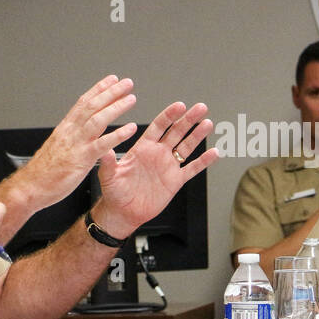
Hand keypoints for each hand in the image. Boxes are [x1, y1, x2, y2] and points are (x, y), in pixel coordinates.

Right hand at [0, 75, 137, 210]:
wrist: (30, 187)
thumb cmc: (43, 172)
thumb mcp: (57, 148)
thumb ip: (70, 138)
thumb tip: (79, 133)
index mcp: (65, 128)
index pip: (83, 103)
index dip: (98, 89)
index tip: (111, 80)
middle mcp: (70, 132)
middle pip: (92, 105)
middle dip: (111, 92)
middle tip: (127, 83)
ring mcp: (76, 144)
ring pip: (98, 119)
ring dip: (116, 107)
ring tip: (131, 99)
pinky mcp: (81, 159)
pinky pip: (103, 144)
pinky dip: (118, 135)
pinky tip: (131, 128)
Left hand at [93, 101, 218, 236]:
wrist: (123, 212)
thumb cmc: (114, 193)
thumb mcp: (108, 176)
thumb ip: (108, 163)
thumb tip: (105, 150)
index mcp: (143, 148)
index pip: (159, 127)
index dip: (169, 115)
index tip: (180, 106)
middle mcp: (158, 154)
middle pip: (176, 132)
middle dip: (188, 119)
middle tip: (200, 107)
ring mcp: (168, 166)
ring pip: (186, 146)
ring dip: (198, 135)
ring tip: (208, 123)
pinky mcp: (175, 181)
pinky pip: (192, 168)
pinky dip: (203, 161)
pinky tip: (214, 153)